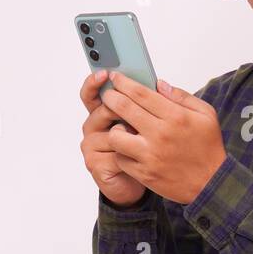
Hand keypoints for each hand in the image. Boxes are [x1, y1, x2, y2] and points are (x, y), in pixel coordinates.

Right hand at [80, 69, 147, 206]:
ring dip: (129, 134)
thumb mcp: (152, 121)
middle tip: (138, 105)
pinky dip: (130, 155)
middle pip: (101, 110)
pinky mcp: (96, 165)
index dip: (95, 82)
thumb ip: (154, 102)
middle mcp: (94, 126)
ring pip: (110, 132)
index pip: (93, 93)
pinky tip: (143, 156)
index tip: (107, 73)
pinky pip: (113, 154)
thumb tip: (160, 84)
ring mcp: (92, 146)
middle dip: (119, 107)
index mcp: (104, 111)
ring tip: (145, 135)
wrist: (148, 180)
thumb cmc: (148, 148)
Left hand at [99, 71, 226, 204]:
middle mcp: (160, 134)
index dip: (124, 82)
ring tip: (121, 128)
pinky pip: (120, 159)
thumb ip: (182, 97)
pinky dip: (121, 152)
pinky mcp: (144, 173)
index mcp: (175, 116)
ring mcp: (150, 155)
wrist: (211, 183)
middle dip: (110, 97)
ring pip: (115, 136)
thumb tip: (159, 84)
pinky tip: (128, 149)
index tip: (116, 78)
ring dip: (114, 128)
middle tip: (108, 95)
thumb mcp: (206, 115)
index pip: (140, 93)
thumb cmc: (208, 147)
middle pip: (123, 108)